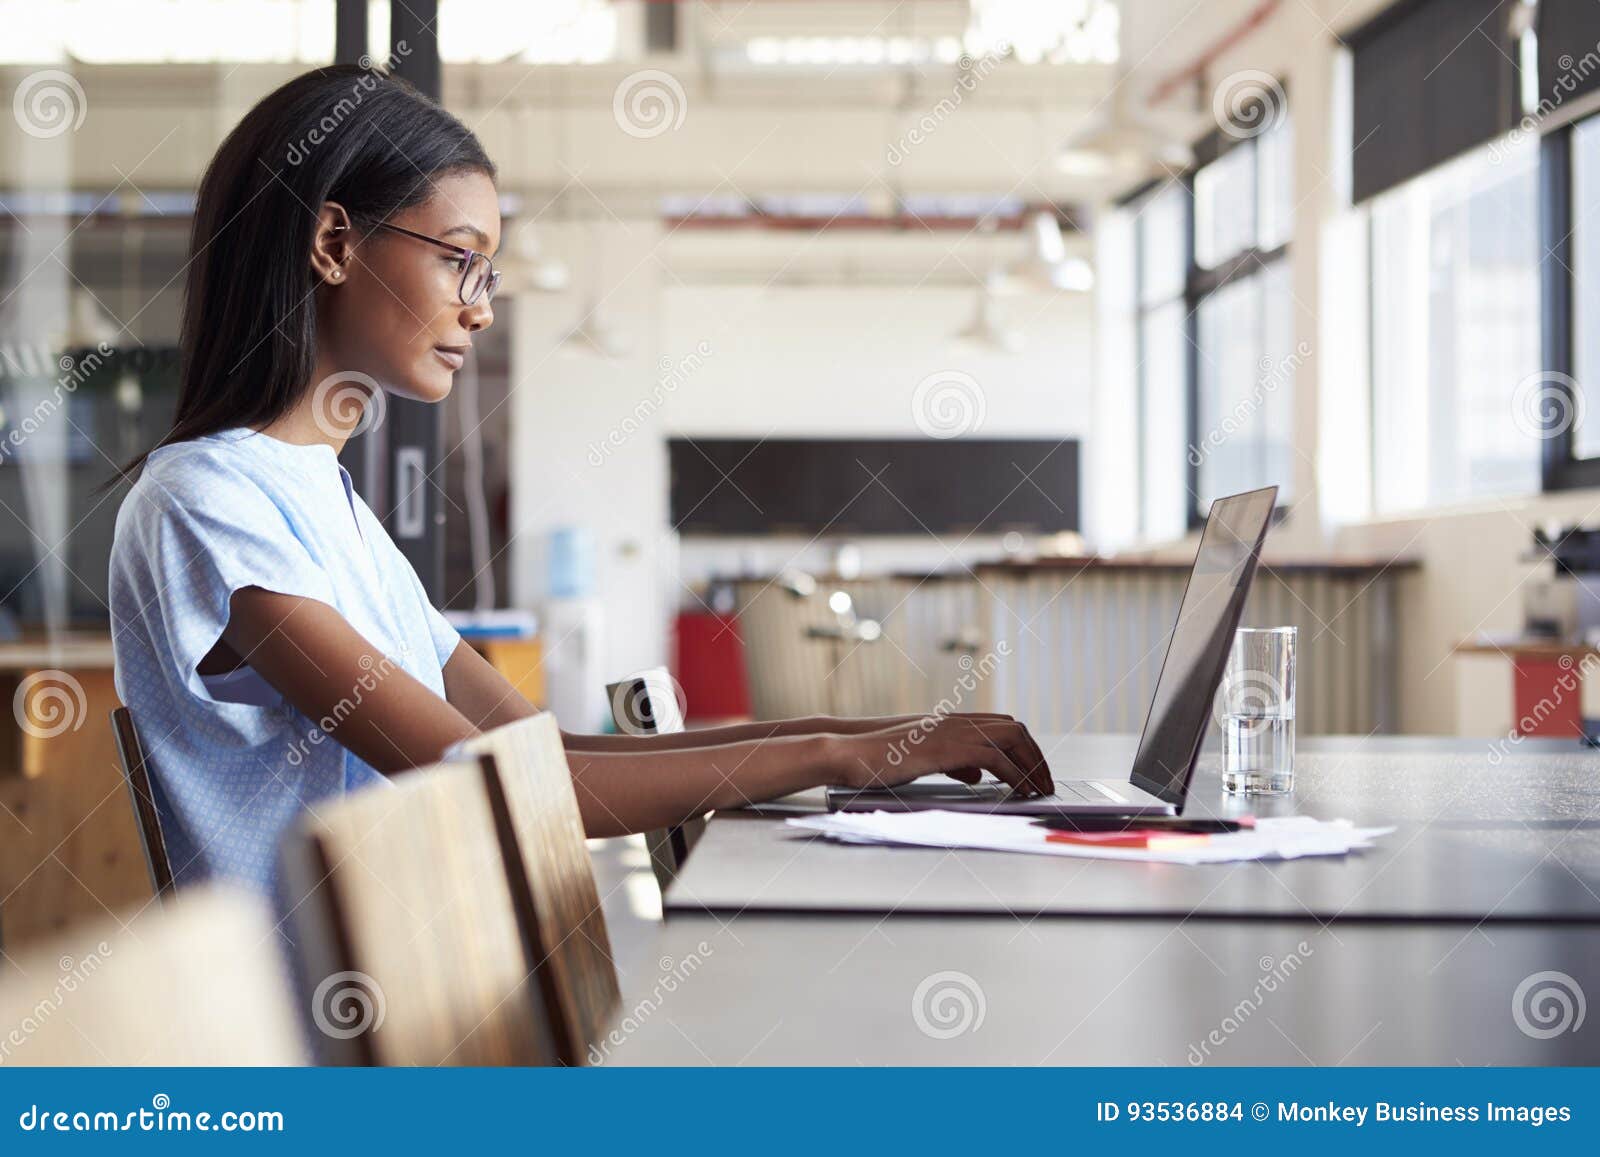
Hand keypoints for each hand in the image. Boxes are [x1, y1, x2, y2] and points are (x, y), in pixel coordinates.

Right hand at [834, 715, 1052, 796]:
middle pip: (1014, 728)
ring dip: (1032, 765)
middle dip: (1036, 756)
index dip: (1024, 746)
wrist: (851, 753)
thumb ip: (953, 762)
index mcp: (951, 722)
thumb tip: (977, 773)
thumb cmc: (880, 759)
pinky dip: (1016, 775)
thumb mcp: (923, 758)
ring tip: (1040, 790)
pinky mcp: (949, 748)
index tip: (1034, 770)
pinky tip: (1020, 791)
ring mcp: (953, 732)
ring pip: (1012, 738)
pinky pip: (996, 759)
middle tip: (1045, 783)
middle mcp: (957, 721)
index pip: (1002, 724)